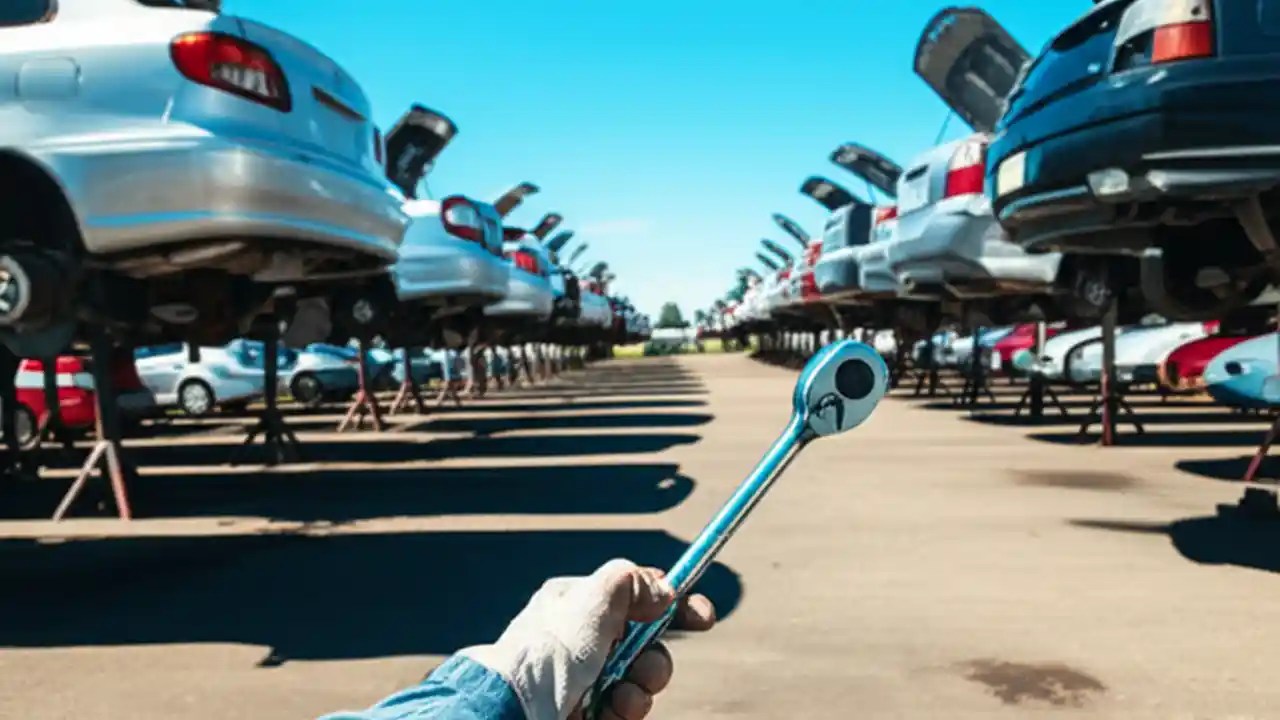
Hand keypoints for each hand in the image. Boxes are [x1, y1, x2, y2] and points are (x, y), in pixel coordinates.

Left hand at [460, 559, 715, 719]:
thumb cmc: (549, 652)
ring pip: (638, 681)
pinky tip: (611, 712)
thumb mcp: (594, 600)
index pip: (635, 597)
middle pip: (645, 645)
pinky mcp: (585, 711)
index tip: (705, 617)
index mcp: (578, 605)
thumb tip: (664, 590)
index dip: (673, 605)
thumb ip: (633, 582)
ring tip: (622, 698)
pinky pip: (623, 709)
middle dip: (655, 660)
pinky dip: (624, 711)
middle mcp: (580, 641)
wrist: (515, 710)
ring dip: (641, 689)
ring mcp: (582, 679)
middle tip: (644, 669)